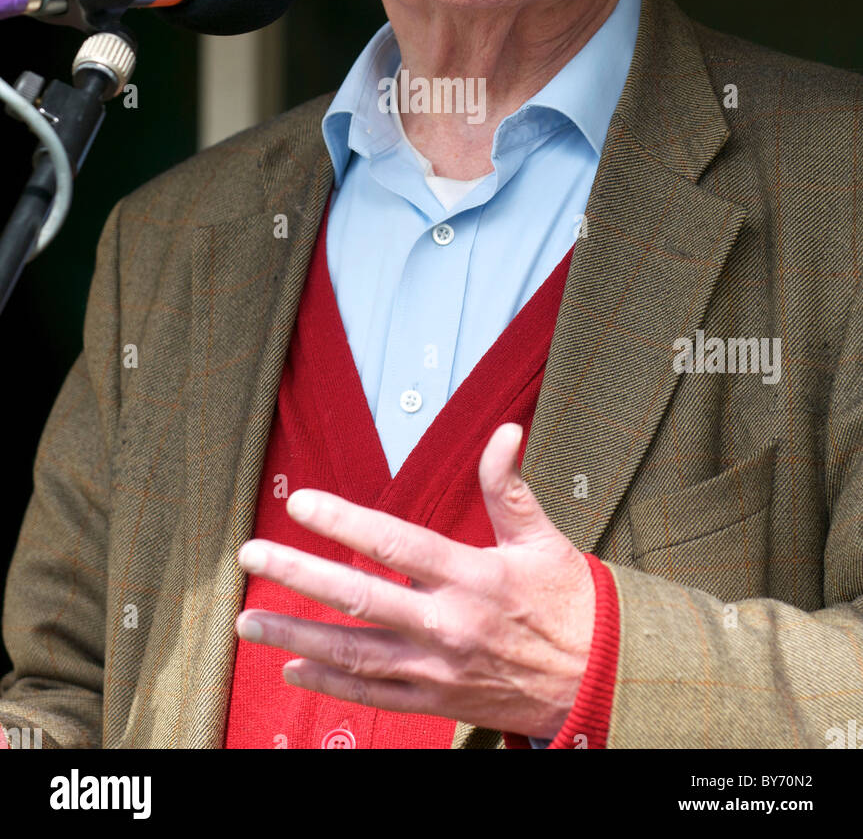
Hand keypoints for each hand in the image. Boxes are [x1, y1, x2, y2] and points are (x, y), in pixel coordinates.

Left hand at [236, 422, 594, 737]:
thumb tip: (505, 431)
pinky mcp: (436, 701)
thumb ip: (510, 488)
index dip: (344, 521)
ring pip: (353, 653)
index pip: (395, 543)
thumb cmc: (569, 603)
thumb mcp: (543, 540)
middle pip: (358, 598)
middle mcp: (447, 625)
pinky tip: (292, 668)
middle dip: (298, 575)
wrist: (597, 681)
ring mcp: (437, 669)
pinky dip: (328, 682)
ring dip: (295, 635)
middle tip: (251, 555)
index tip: (301, 503)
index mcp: (472, 577)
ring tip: (247, 620)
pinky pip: (372, 694)